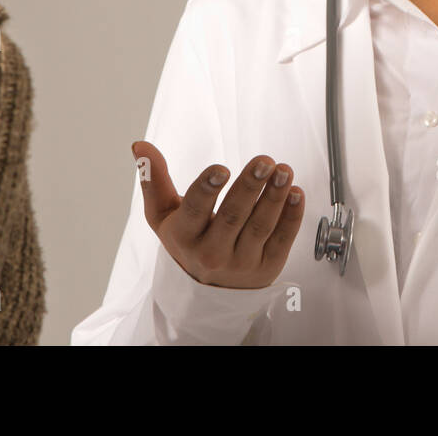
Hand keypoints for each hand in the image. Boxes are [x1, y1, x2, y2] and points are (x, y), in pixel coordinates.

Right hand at [132, 140, 304, 288]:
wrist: (207, 291)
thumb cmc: (187, 242)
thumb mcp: (164, 215)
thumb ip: (154, 180)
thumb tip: (140, 147)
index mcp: (184, 236)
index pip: (195, 210)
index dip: (208, 188)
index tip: (221, 169)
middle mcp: (212, 252)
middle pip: (233, 216)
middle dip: (250, 186)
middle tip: (264, 161)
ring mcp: (241, 262)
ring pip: (260, 226)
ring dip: (274, 197)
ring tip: (284, 170)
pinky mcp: (267, 267)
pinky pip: (282, 239)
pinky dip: (291, 216)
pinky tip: (296, 193)